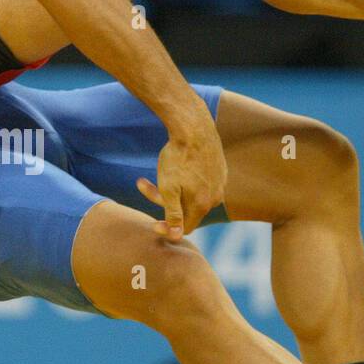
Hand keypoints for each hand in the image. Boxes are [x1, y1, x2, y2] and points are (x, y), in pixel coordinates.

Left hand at [136, 122, 226, 240]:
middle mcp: (216, 197)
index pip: (185, 228)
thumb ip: (173, 215)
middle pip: (187, 210)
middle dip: (164, 201)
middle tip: (143, 183)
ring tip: (158, 172)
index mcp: (203, 205)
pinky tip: (178, 165)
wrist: (193, 127)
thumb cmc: (178, 158)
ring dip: (174, 189)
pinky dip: (187, 179)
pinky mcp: (220, 169)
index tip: (151, 219)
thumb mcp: (169, 189)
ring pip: (193, 195)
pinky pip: (202, 182)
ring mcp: (220, 182)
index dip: (167, 227)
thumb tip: (176, 237)